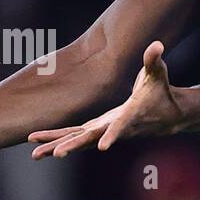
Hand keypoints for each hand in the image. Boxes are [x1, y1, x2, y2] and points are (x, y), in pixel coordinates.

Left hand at [28, 41, 183, 158]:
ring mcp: (103, 131)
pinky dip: (56, 139)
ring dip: (56, 147)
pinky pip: (73, 136)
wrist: (163, 115)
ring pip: (77, 142)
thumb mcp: (158, 74)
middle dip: (74, 146)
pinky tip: (38, 144)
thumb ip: (154, 61)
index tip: (103, 147)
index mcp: (131, 116)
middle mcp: (114, 128)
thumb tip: (157, 44)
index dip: (112, 135)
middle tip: (56, 154)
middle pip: (92, 139)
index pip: (122, 126)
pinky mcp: (95, 130)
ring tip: (35, 154)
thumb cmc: (159, 92)